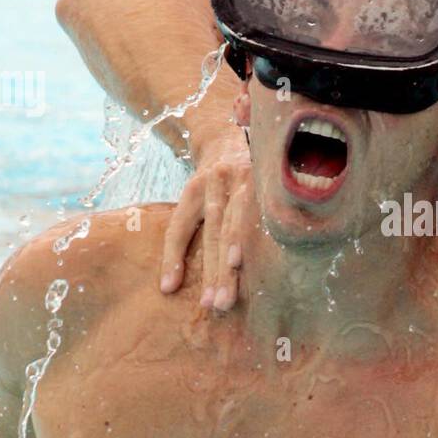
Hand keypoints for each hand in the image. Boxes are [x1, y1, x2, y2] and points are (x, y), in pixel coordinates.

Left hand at [159, 145, 252, 310]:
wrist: (244, 132)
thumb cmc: (219, 179)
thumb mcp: (199, 194)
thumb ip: (186, 231)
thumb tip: (167, 287)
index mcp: (195, 187)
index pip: (180, 226)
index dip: (174, 257)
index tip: (169, 289)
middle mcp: (218, 181)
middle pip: (213, 233)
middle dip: (213, 273)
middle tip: (213, 305)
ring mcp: (247, 179)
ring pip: (237, 228)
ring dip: (233, 266)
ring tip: (229, 297)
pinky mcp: (270, 181)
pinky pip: (263, 218)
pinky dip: (258, 242)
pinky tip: (259, 262)